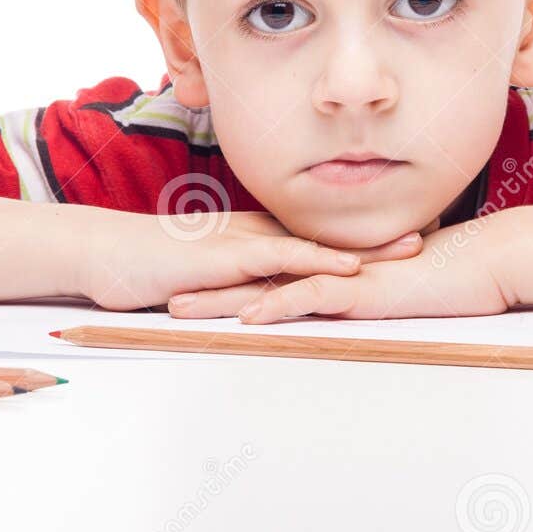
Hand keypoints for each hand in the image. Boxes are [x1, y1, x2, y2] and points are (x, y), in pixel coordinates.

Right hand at [78, 209, 423, 311]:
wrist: (100, 254)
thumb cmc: (142, 267)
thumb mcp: (198, 276)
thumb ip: (231, 281)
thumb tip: (257, 298)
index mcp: (251, 235)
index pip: (317, 234)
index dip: (361, 236)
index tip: (406, 234)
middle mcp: (255, 233)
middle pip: (330, 233)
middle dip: (380, 236)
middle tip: (432, 233)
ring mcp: (242, 243)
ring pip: (316, 244)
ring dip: (365, 247)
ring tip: (411, 248)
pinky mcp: (226, 259)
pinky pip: (280, 260)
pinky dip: (317, 263)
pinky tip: (348, 270)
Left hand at [165, 218, 516, 322]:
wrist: (486, 262)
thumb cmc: (449, 278)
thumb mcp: (394, 292)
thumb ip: (366, 295)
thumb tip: (347, 306)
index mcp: (331, 267)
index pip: (266, 272)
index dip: (224, 280)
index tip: (185, 287)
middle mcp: (328, 267)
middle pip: (253, 276)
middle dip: (205, 288)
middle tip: (159, 298)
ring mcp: (343, 275)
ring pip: (269, 284)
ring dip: (223, 299)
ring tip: (180, 311)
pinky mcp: (363, 289)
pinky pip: (311, 297)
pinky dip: (278, 305)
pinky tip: (248, 317)